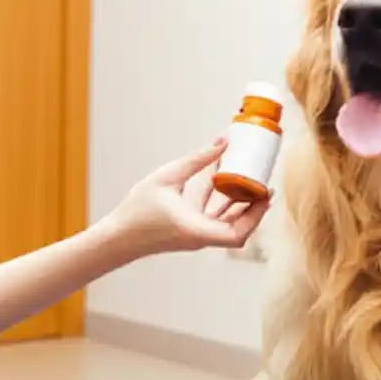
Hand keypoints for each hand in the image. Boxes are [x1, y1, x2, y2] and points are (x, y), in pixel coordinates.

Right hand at [102, 137, 270, 256]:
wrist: (116, 238)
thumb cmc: (137, 212)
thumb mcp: (167, 178)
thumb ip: (197, 160)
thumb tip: (223, 140)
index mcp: (197, 230)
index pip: (238, 233)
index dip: (256, 215)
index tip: (264, 194)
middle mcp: (200, 237)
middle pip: (238, 229)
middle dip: (254, 208)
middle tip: (263, 185)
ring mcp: (194, 237)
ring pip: (226, 224)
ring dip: (240, 206)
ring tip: (249, 181)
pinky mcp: (188, 232)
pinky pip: (212, 220)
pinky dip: (221, 205)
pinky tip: (221, 183)